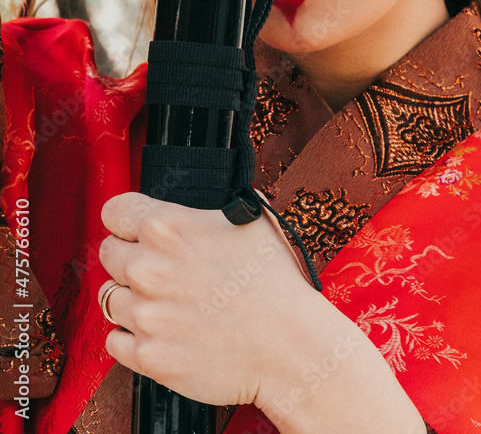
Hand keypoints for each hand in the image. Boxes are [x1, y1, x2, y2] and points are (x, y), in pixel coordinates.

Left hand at [97, 190, 329, 406]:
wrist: (288, 346)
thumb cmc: (275, 284)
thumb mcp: (247, 221)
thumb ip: (205, 211)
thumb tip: (194, 209)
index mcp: (168, 228)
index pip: (114, 211)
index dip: (125, 218)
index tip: (131, 228)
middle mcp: (148, 268)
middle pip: (107, 253)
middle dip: (128, 256)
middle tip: (156, 267)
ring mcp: (144, 314)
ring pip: (108, 297)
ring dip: (131, 297)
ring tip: (162, 302)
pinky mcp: (147, 355)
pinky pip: (114, 340)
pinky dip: (131, 336)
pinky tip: (159, 330)